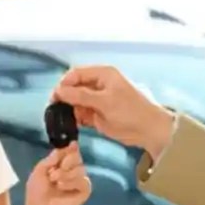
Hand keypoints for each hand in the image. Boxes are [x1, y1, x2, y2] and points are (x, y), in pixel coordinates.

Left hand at [24, 143, 91, 204]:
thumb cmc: (37, 194)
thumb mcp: (39, 171)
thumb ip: (52, 158)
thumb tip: (70, 145)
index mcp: (60, 165)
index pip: (70, 151)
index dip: (71, 148)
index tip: (72, 145)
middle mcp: (71, 171)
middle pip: (77, 156)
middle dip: (67, 161)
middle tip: (54, 172)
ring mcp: (79, 181)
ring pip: (81, 168)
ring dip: (66, 174)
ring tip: (55, 182)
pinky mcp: (84, 191)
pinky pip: (84, 181)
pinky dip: (72, 183)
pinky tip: (63, 188)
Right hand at [52, 66, 174, 159]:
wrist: (148, 130)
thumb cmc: (130, 111)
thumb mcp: (104, 101)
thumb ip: (80, 96)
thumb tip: (59, 91)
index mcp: (103, 74)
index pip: (76, 74)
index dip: (64, 84)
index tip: (55, 97)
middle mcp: (99, 85)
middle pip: (74, 87)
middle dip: (65, 97)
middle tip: (55, 109)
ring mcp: (98, 100)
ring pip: (76, 101)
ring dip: (69, 109)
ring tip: (62, 118)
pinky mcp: (97, 115)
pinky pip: (81, 114)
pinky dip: (75, 118)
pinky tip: (70, 124)